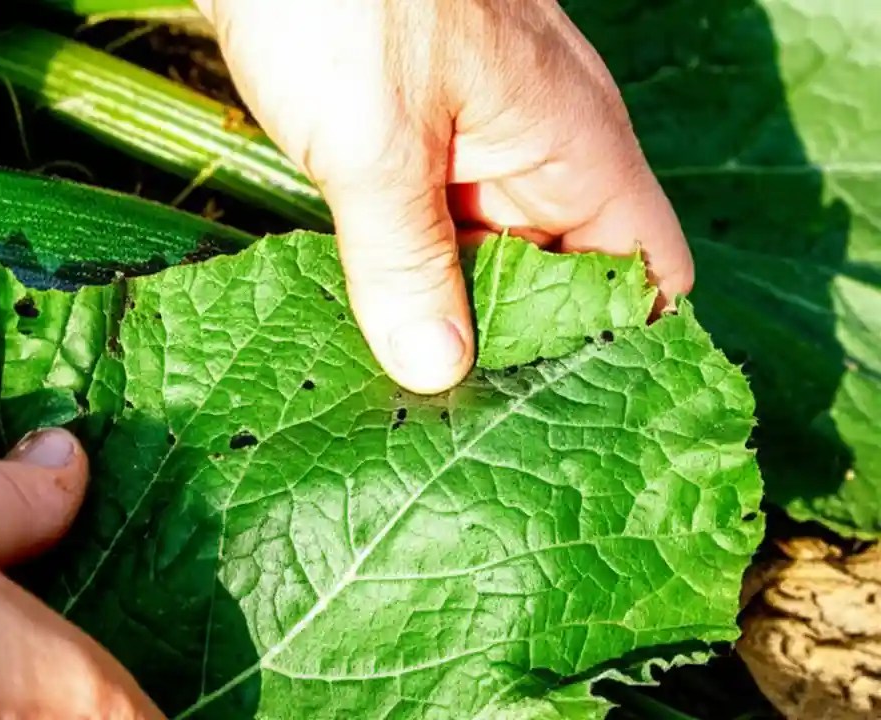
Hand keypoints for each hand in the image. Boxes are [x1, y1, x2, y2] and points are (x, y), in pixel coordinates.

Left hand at [196, 0, 691, 393]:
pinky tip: (361, 327)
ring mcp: (468, 143)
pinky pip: (424, 225)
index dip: (618, 350)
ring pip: (483, 257)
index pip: (645, 271)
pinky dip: (402, 274)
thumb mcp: (376, 140)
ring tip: (404, 403)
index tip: (559, 423)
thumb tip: (436, 370)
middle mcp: (533, 150)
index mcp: (571, 143)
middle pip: (558, 278)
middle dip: (514, 352)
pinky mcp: (404, 138)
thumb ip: (407, 259)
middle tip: (459, 435)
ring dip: (446, 317)